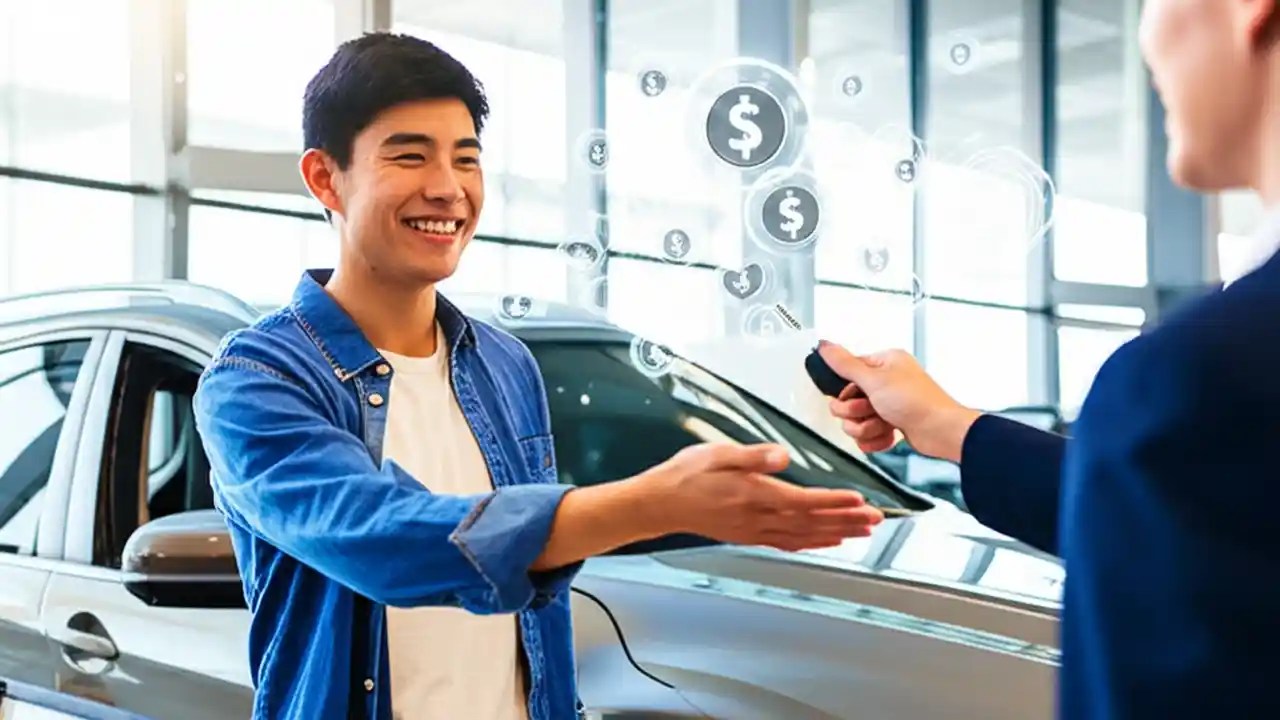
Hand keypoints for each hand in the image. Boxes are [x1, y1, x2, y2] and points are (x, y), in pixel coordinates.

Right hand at [641, 442, 883, 551]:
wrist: (661, 503)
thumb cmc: (686, 475)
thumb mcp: (717, 453)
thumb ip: (753, 456)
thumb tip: (783, 456)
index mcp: (754, 494)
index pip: (804, 501)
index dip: (834, 502)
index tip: (860, 500)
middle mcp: (759, 518)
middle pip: (812, 522)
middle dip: (847, 521)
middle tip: (876, 520)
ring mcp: (755, 530)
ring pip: (805, 536)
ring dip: (836, 533)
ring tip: (863, 531)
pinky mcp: (749, 535)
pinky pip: (788, 543)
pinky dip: (812, 543)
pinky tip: (827, 541)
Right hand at [817, 341, 980, 462]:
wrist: (940, 432)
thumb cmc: (918, 401)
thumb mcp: (874, 379)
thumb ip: (844, 363)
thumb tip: (825, 346)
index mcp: (883, 364)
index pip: (845, 374)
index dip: (845, 390)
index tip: (854, 395)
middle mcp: (885, 383)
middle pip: (846, 401)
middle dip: (855, 412)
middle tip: (871, 409)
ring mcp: (887, 405)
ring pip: (854, 421)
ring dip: (865, 427)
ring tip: (883, 424)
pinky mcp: (890, 425)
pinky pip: (866, 436)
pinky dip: (875, 439)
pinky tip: (888, 435)